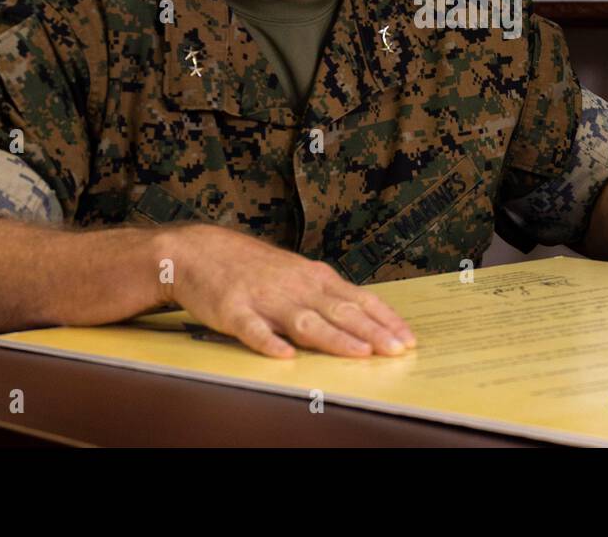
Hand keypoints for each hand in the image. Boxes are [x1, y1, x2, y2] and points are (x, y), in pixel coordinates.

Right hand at [156, 224, 416, 358]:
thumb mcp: (296, 273)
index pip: (359, 300)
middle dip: (371, 331)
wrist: (199, 250)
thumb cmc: (252, 266)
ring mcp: (265, 298)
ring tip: (360, 353)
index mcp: (315, 278)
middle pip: (340, 311)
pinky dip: (268, 342)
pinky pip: (252, 329)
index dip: (384, 320)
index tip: (408, 339)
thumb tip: (363, 319)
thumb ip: (325, 295)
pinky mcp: (233, 310)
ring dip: (334, 338)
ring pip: (305, 321)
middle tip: (396, 350)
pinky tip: (284, 356)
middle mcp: (296, 286)